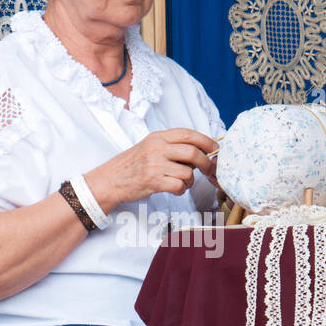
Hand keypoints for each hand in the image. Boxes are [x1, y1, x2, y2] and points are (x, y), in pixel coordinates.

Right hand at [86, 129, 217, 209]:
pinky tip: (174, 189)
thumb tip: (200, 150)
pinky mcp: (153, 181)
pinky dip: (181, 190)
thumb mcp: (150, 146)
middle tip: (209, 170)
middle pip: (193, 152)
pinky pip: (179, 186)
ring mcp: (155, 165)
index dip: (206, 141)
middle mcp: (157, 148)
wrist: (110, 180)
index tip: (215, 149)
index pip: (188, 134)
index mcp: (158, 137)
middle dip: (206, 163)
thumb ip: (172, 146)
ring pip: (188, 172)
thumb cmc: (132, 165)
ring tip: (182, 182)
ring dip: (190, 181)